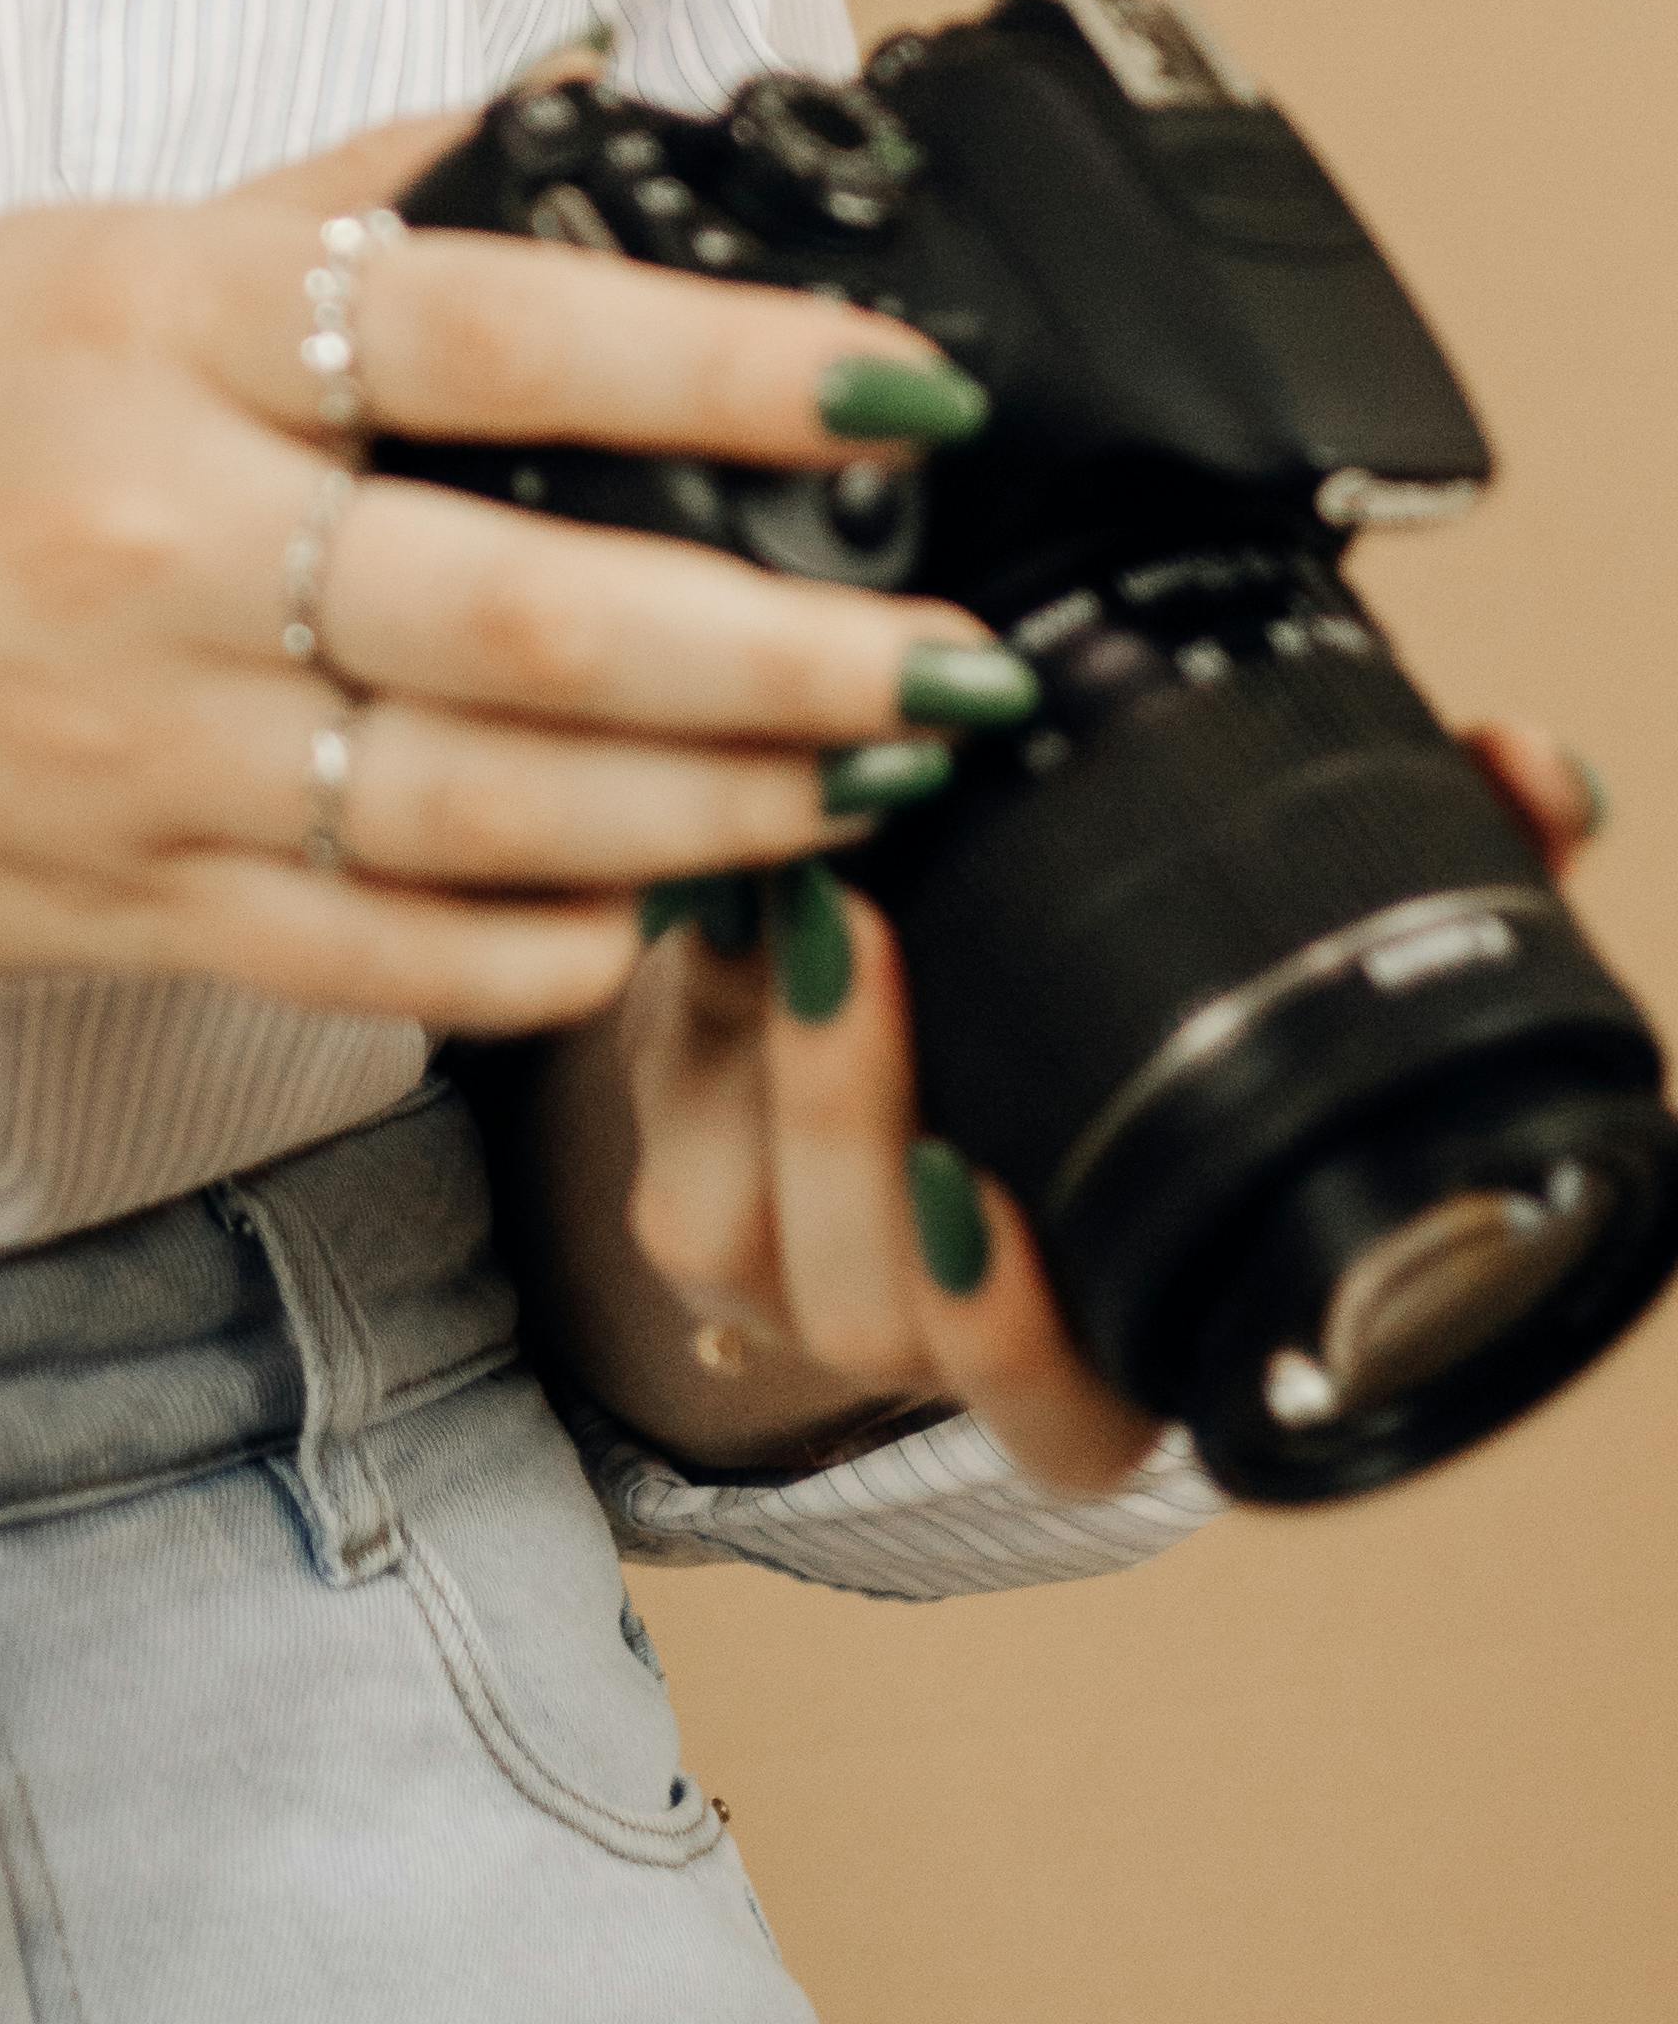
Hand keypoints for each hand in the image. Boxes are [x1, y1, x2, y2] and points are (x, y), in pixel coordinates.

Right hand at [0, 115, 1040, 1032]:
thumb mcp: (63, 252)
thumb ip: (330, 197)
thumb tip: (574, 96)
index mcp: (138, 329)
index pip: (487, 330)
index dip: (726, 360)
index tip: (902, 386)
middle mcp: (142, 541)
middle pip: (527, 610)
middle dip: (788, 651)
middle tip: (960, 657)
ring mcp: (132, 753)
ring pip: (490, 810)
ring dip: (719, 809)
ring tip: (875, 778)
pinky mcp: (121, 914)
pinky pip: (389, 962)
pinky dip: (553, 946)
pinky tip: (673, 907)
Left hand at [570, 716, 1614, 1489]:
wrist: (869, 991)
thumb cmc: (1072, 987)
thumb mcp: (1223, 945)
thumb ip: (1402, 871)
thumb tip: (1527, 775)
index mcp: (1081, 1340)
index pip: (1063, 1423)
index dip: (1024, 1343)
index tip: (987, 1204)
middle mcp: (925, 1330)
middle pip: (875, 1303)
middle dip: (859, 1115)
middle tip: (869, 934)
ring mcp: (780, 1266)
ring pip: (745, 1218)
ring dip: (769, 1048)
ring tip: (801, 891)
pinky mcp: (679, 1171)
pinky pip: (670, 1116)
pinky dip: (695, 1000)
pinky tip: (725, 890)